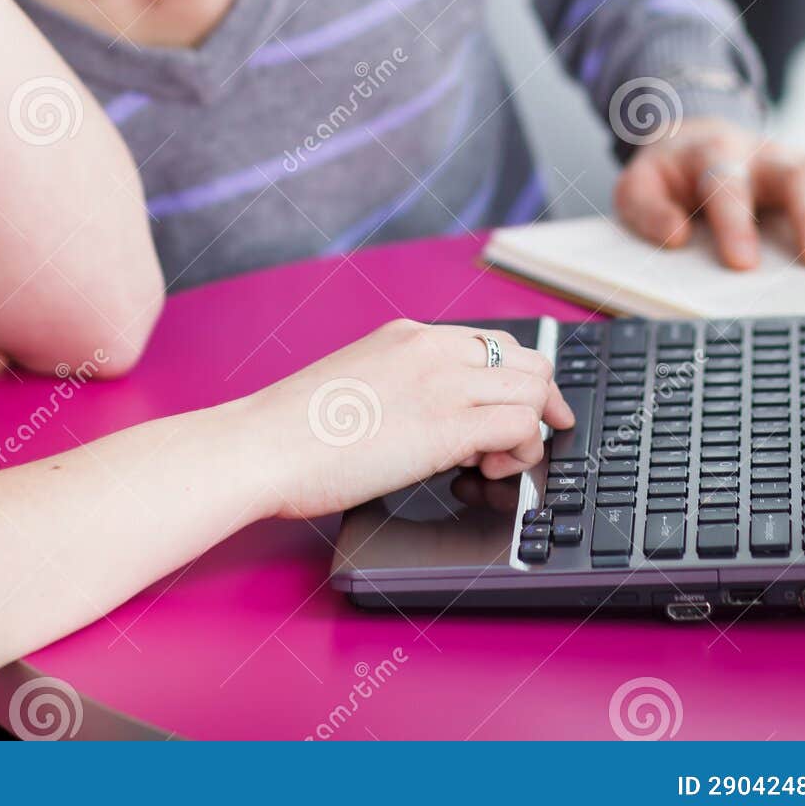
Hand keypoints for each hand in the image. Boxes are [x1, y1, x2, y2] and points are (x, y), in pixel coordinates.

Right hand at [242, 319, 574, 521]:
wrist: (265, 446)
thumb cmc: (295, 431)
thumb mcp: (358, 385)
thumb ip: (403, 387)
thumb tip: (435, 420)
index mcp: (408, 335)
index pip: (493, 344)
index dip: (517, 382)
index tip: (522, 413)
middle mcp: (432, 347)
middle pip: (527, 360)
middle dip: (540, 403)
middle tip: (522, 444)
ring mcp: (443, 381)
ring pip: (532, 390)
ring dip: (529, 430)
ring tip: (491, 462)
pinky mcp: (448, 425)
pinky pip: (522, 425)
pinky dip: (521, 451)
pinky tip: (484, 470)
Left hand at [614, 115, 804, 272]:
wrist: (693, 136)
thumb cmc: (669, 175)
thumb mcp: (637, 186)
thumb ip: (645, 210)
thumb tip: (673, 238)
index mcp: (713, 158)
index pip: (724, 186)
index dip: (734, 223)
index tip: (743, 264)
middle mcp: (764, 156)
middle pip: (793, 177)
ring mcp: (799, 162)